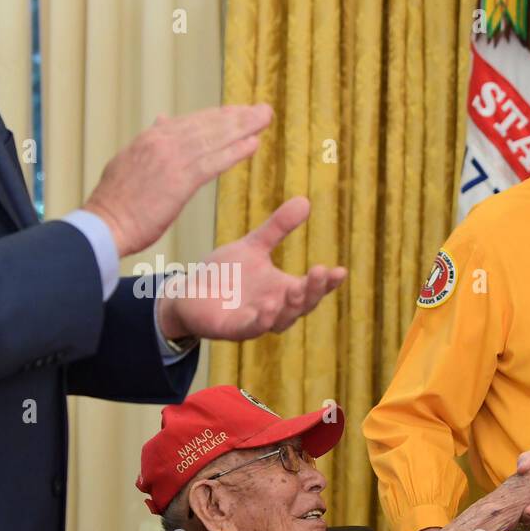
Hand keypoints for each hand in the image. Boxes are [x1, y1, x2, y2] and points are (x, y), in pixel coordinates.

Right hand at [84, 104, 272, 256]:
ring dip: (242, 128)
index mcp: (149, 139)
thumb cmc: (117, 204)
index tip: (239, 111)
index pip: (190, 122)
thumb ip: (150, 143)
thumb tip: (162, 120)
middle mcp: (160, 143)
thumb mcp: (130, 163)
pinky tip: (253, 144)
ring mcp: (169, 160)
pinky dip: (234, 152)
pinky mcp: (178, 181)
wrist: (104, 225)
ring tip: (264, 119)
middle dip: (237, 116)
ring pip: (213, 139)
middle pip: (206, 125)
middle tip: (263, 110)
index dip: (218, 116)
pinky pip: (212, 163)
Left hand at [155, 197, 346, 341]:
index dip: (327, 282)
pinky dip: (261, 320)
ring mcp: (257, 321)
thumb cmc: (226, 273)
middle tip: (320, 272)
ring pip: (281, 320)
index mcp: (285, 291)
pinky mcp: (234, 330)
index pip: (313, 288)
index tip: (340, 270)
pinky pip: (252, 328)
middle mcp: (276, 309)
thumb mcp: (254, 246)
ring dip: (290, 307)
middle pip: (303, 305)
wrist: (189, 293)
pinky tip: (267, 307)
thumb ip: (278, 228)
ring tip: (295, 290)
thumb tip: (305, 200)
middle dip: (313, 291)